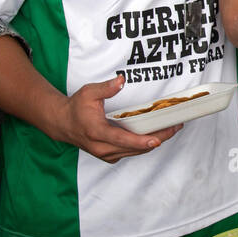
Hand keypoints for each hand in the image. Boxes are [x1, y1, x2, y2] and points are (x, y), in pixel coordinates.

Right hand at [50, 74, 182, 162]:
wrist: (62, 124)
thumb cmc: (76, 108)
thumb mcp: (88, 93)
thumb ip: (106, 88)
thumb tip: (120, 80)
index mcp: (97, 132)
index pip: (122, 140)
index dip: (140, 141)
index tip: (156, 139)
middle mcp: (102, 147)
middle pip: (135, 148)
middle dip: (157, 139)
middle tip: (174, 128)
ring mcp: (107, 154)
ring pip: (136, 152)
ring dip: (154, 142)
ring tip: (171, 130)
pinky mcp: (110, 156)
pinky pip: (131, 152)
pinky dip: (144, 145)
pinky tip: (156, 135)